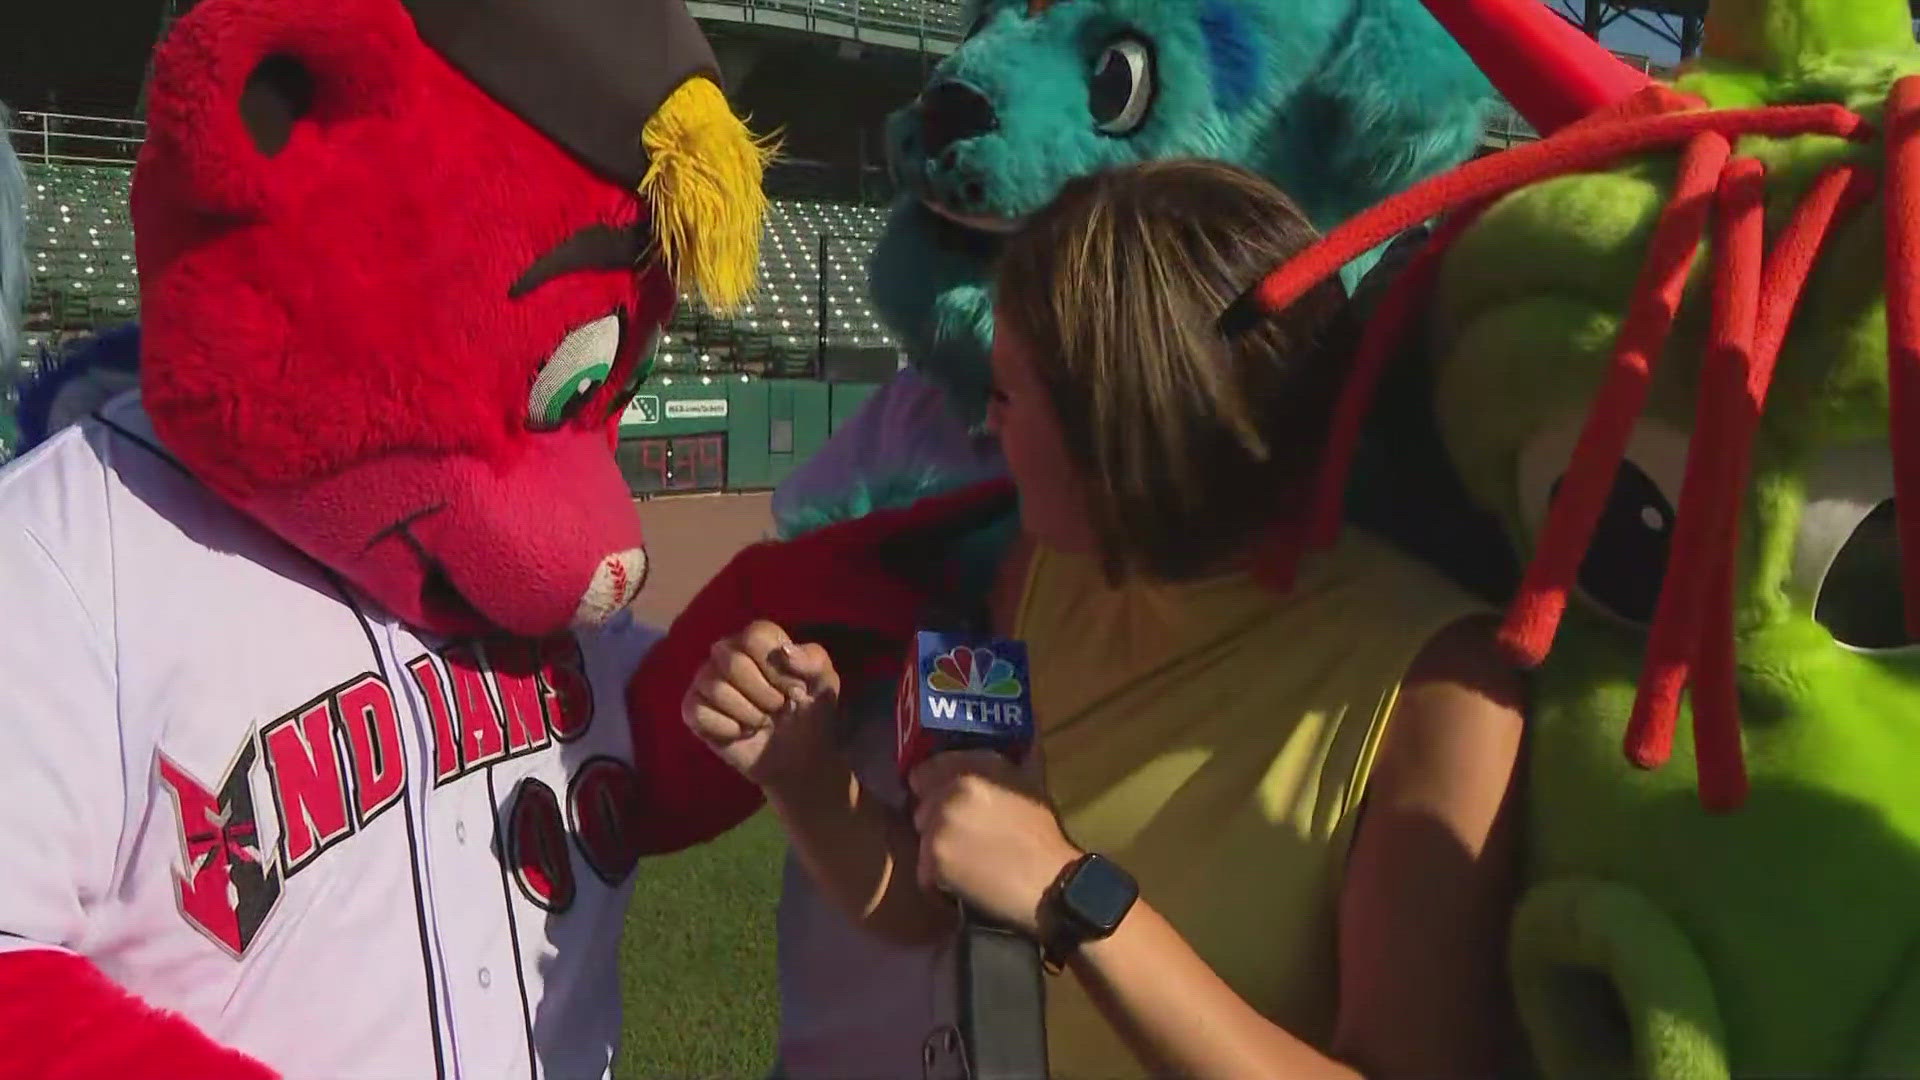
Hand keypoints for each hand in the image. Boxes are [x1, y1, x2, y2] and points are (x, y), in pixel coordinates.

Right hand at [682, 620, 841, 789]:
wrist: (799, 759)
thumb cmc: (810, 713)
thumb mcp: (825, 684)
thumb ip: (813, 661)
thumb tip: (784, 651)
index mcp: (758, 640)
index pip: (754, 636)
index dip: (776, 669)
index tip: (794, 689)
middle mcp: (727, 653)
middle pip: (733, 661)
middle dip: (764, 694)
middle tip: (777, 709)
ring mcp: (706, 680)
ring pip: (715, 687)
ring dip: (748, 713)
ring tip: (760, 721)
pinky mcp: (693, 709)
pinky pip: (697, 711)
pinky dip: (726, 728)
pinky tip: (740, 733)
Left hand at [908, 750, 1081, 936]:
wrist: (1050, 884)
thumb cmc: (1044, 835)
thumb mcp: (1034, 783)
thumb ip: (1025, 750)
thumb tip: (1033, 714)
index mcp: (975, 765)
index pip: (925, 770)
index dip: (934, 786)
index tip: (947, 802)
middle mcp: (952, 789)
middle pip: (921, 805)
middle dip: (936, 819)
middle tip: (965, 837)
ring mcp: (939, 824)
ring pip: (922, 836)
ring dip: (937, 848)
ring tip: (967, 860)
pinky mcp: (933, 860)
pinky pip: (923, 869)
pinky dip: (938, 878)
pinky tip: (964, 881)